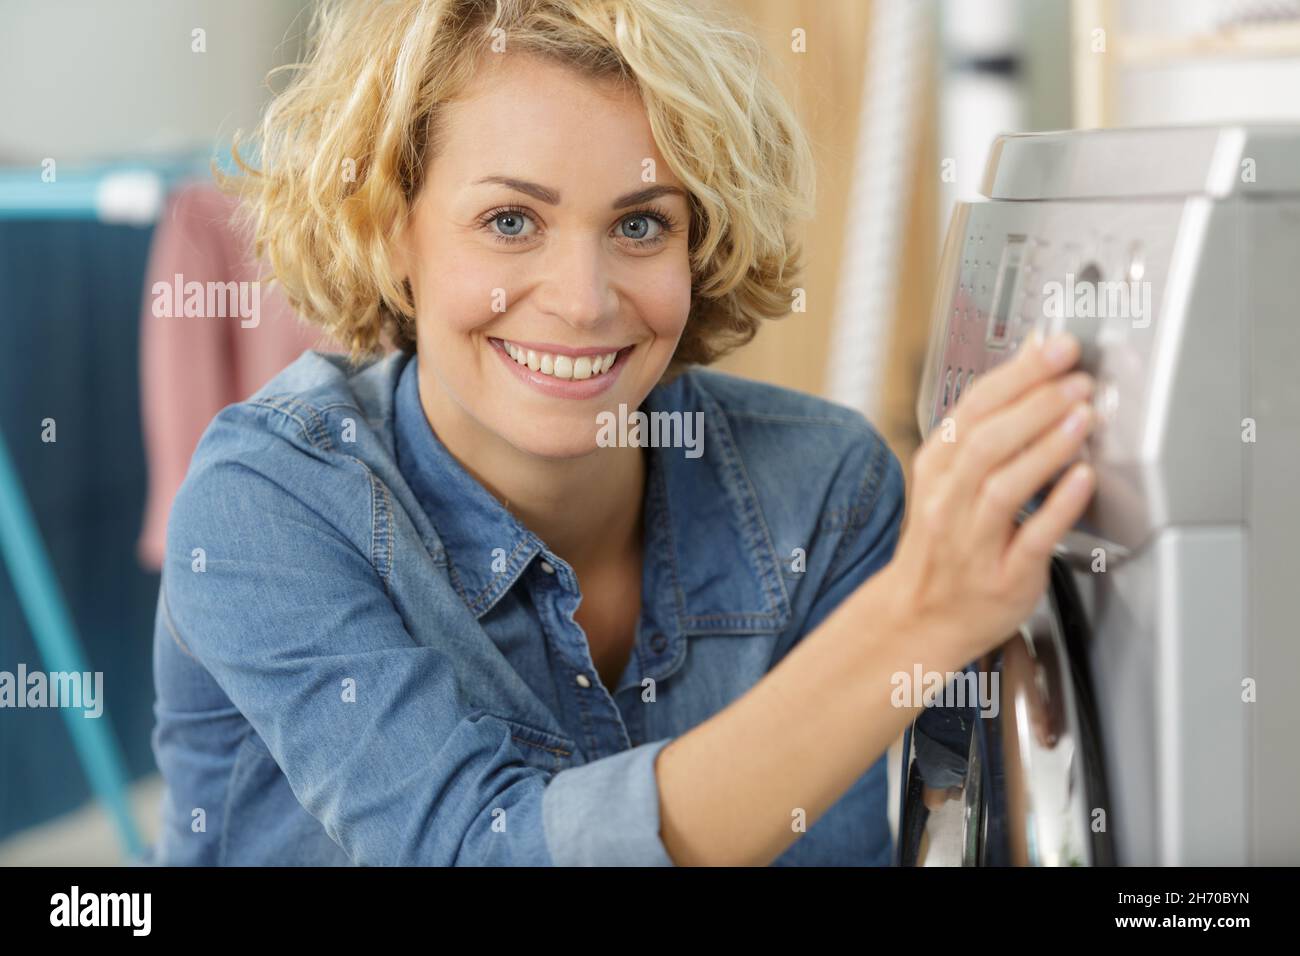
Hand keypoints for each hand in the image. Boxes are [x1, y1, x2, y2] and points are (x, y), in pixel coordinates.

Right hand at [881, 332, 1096, 668]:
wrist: (921, 615)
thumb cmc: (945, 542)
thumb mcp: (952, 475)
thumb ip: (991, 420)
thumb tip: (1032, 357)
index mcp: (936, 467)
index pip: (973, 408)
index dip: (1018, 374)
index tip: (1056, 348)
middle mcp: (949, 501)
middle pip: (986, 442)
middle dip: (1037, 404)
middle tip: (1080, 379)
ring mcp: (972, 541)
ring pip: (1004, 486)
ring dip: (1046, 446)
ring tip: (1084, 416)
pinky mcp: (1003, 577)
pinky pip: (1031, 537)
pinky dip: (1059, 505)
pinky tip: (1082, 479)